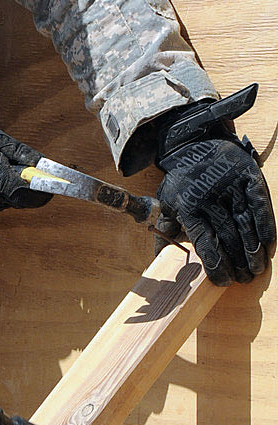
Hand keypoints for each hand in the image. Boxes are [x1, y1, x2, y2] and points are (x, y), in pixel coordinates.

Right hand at [0, 128, 51, 222]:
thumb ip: (22, 153)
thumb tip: (45, 164)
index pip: (31, 193)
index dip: (48, 190)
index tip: (64, 185)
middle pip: (27, 199)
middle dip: (34, 186)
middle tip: (32, 169)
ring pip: (17, 199)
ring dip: (18, 186)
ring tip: (3, 167)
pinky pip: (6, 200)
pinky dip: (6, 189)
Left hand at [155, 131, 274, 285]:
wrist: (194, 143)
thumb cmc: (181, 182)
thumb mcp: (167, 204)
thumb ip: (165, 231)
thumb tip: (158, 259)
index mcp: (189, 209)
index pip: (205, 242)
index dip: (216, 264)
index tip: (223, 281)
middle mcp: (211, 199)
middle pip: (228, 237)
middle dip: (238, 262)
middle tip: (245, 279)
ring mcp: (231, 188)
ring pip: (246, 224)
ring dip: (253, 249)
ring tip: (257, 269)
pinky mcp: (248, 178)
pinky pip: (259, 204)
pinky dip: (265, 224)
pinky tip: (269, 244)